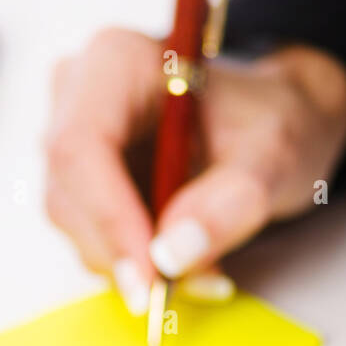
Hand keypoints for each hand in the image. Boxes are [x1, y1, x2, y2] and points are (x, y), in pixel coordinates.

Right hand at [44, 29, 345, 312]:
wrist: (267, 122)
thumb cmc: (271, 117)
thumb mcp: (275, 153)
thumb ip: (231, 201)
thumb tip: (172, 255)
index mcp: (117, 61)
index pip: (80, 146)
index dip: (107, 218)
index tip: (149, 276)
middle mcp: (78, 96)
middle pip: (69, 194)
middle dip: (126, 252)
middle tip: (190, 283)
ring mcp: (71, 142)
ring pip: (75, 225)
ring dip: (134, 263)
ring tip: (203, 269)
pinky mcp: (79, 184)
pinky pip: (89, 237)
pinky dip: (135, 263)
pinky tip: (182, 258)